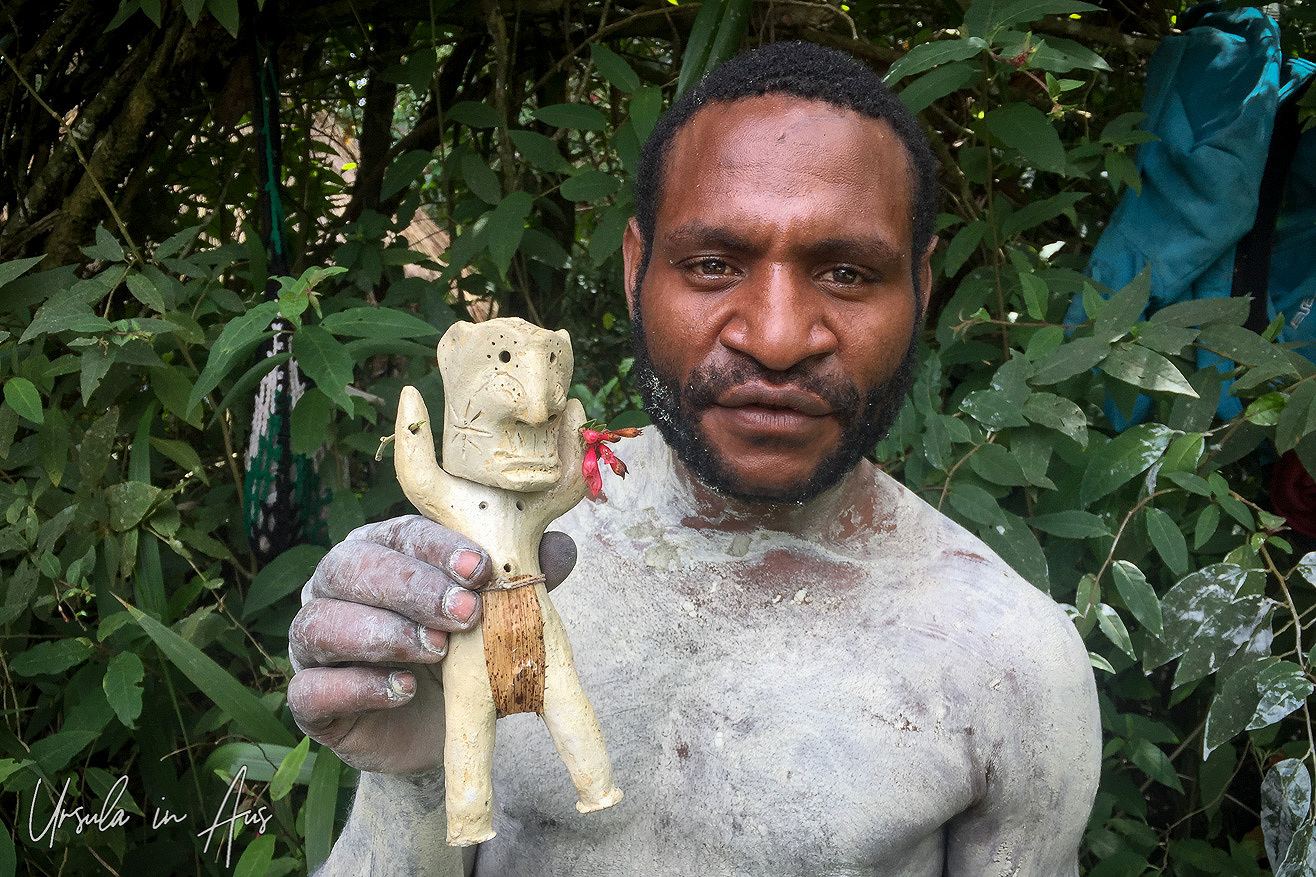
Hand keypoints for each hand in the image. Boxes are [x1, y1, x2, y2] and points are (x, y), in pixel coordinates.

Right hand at [287, 515, 575, 773]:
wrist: (439, 729)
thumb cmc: (464, 651)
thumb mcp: (498, 615)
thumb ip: (521, 581)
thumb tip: (559, 548)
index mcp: (380, 550)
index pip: (400, 533)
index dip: (438, 548)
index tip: (481, 567)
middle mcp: (336, 587)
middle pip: (351, 568)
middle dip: (412, 587)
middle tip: (464, 612)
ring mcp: (313, 642)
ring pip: (321, 624)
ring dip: (383, 634)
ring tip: (436, 651)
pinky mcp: (308, 698)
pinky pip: (311, 687)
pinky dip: (358, 686)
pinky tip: (403, 688)